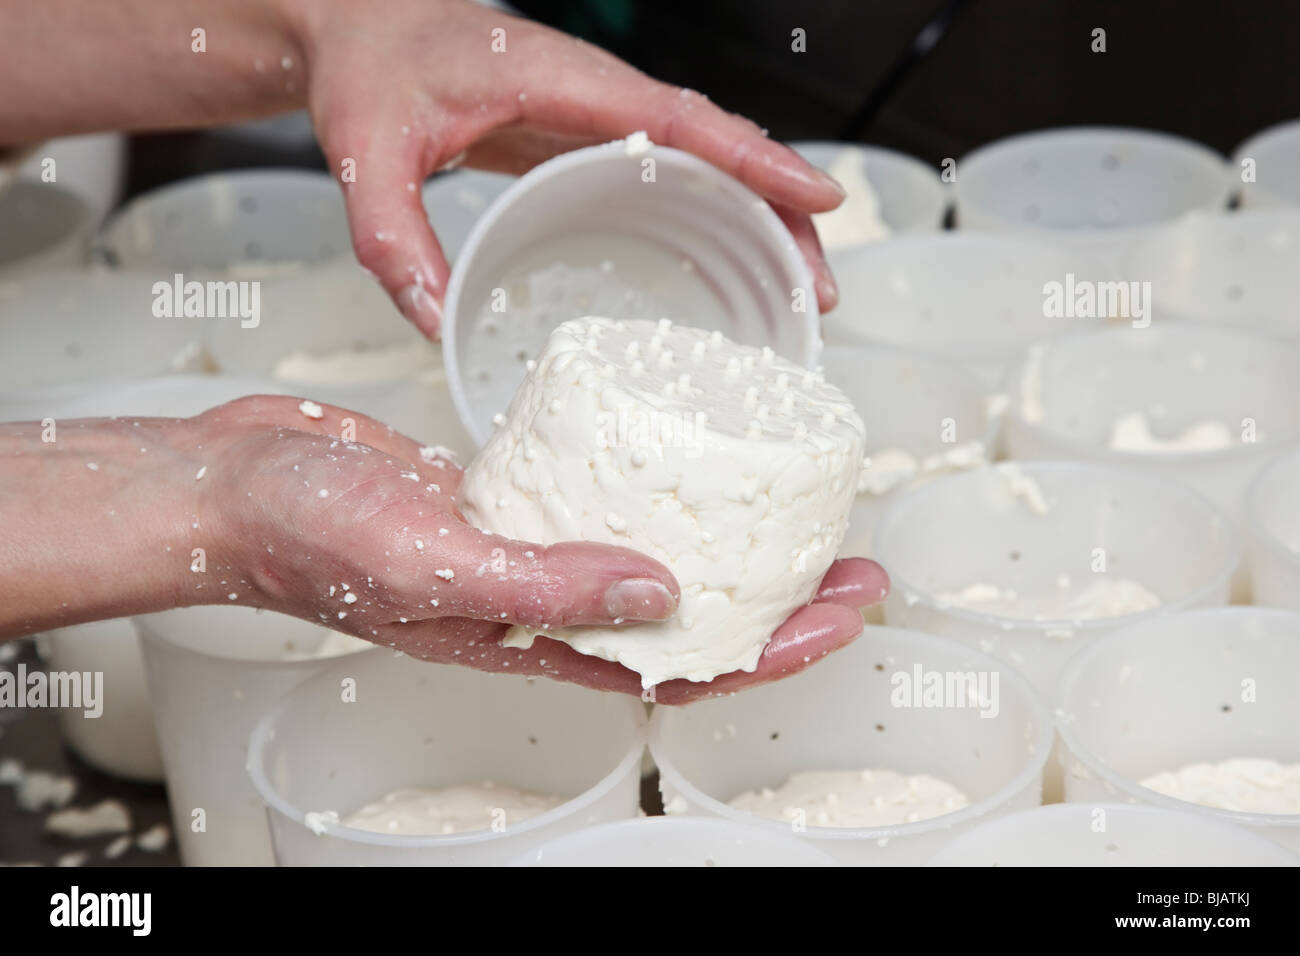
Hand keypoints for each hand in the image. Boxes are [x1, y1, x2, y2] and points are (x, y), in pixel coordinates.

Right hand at [195, 396, 886, 703]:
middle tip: (853, 558)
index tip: (846, 609)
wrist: (237, 486)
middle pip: (687, 615)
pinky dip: (655, 486)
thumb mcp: (433, 564)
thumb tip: (662, 595)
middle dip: (778, 598)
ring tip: (791, 507)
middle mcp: (541, 602)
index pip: (682, 665)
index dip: (774, 647)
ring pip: (650, 558)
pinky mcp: (506, 497)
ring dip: (726, 541)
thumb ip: (545, 586)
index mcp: (532, 639)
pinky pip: (598, 499)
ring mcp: (527, 548)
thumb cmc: (307, 537)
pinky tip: (687, 456)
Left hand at [289, 0, 844, 335]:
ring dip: (758, 217)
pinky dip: (714, 214)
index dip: (752, 157)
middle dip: (779, 209)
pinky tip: (733, 260)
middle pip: (714, 146)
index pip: (676, 116)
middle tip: (817, 284)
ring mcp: (595, 116)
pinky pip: (670, 174)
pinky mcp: (586, 140)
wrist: (360, 27)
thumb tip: (434, 319)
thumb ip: (392, 236)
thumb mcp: (368, 152)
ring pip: (703, 162)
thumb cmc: (371, 67)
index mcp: (556, 80)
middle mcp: (592, 95)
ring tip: (796, 285)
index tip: (817, 195)